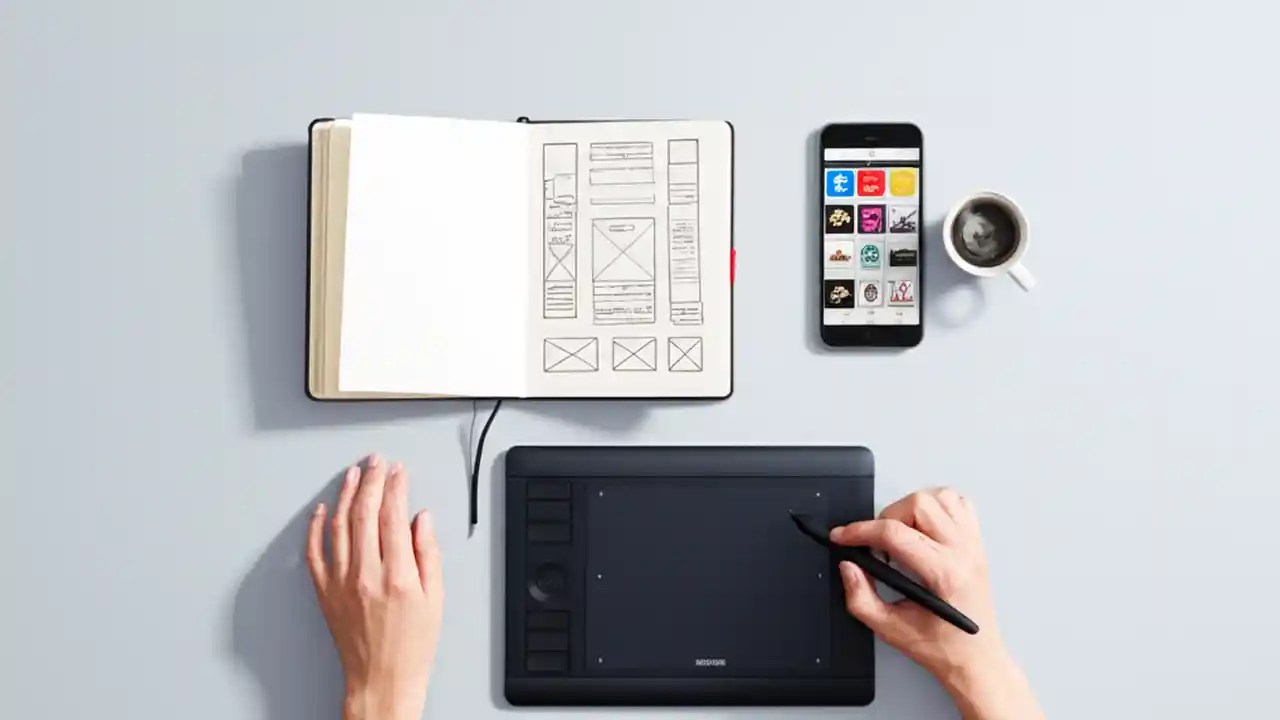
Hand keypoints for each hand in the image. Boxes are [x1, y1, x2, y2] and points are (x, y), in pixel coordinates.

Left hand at [306, 455, 443, 719]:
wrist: (381, 680)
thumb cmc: (411, 646)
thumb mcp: (435, 598)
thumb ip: (428, 554)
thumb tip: (421, 520)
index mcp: (397, 576)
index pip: (393, 516)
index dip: (396, 487)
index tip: (399, 471)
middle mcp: (365, 575)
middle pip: (364, 513)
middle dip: (372, 481)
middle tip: (377, 463)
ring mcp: (341, 583)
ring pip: (338, 526)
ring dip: (345, 495)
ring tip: (353, 475)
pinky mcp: (325, 593)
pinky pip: (314, 553)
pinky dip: (316, 527)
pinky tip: (321, 511)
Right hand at [830, 488, 1040, 719]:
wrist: (975, 658)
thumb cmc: (943, 647)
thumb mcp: (890, 629)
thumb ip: (861, 597)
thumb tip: (849, 567)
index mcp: (944, 574)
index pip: (895, 534)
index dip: (860, 531)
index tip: (843, 536)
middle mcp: (963, 553)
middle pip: (918, 505)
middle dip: (885, 519)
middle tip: (876, 543)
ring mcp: (973, 545)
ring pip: (939, 496)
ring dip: (911, 507)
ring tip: (900, 533)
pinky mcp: (976, 543)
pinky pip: (958, 503)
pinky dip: (937, 505)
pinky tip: (923, 526)